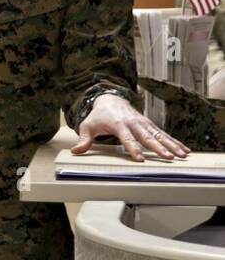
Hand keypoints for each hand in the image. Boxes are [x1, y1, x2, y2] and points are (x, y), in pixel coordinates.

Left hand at [71, 93, 191, 161]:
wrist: (110, 99)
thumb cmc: (98, 116)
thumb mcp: (88, 126)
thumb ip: (84, 139)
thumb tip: (75, 151)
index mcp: (119, 125)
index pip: (127, 139)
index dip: (133, 149)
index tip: (140, 159)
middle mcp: (134, 123)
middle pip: (147, 138)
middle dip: (159, 148)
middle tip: (169, 158)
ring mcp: (143, 123)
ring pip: (159, 135)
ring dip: (171, 145)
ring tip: (182, 155)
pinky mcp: (149, 124)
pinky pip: (163, 134)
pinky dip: (174, 141)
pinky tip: (184, 150)